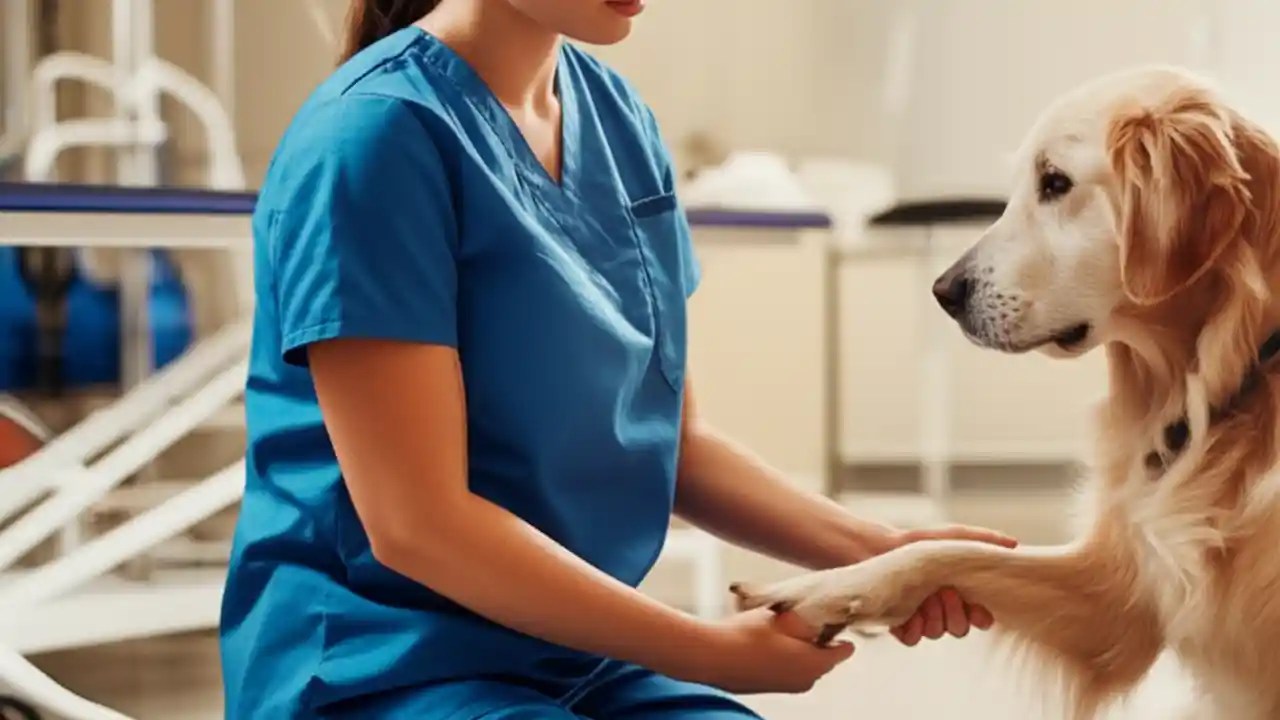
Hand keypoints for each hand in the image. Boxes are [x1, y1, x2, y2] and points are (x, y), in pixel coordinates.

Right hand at [683, 608, 854, 693]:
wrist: (713, 656)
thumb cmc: (747, 635)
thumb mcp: (784, 617)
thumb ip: (810, 618)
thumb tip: (825, 616)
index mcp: (816, 663)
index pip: (844, 650)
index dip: (839, 630)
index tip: (830, 617)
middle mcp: (807, 680)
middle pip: (824, 656)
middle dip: (817, 639)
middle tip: (799, 618)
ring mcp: (789, 686)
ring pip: (804, 662)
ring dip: (798, 647)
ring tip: (778, 628)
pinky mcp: (772, 687)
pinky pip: (787, 669)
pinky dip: (783, 656)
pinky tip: (764, 641)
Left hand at [881, 525, 1017, 645]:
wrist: (874, 547)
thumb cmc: (916, 543)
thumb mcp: (951, 537)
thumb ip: (982, 539)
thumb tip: (1014, 544)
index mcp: (957, 592)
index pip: (979, 617)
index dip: (981, 617)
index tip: (979, 609)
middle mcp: (940, 608)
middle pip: (959, 628)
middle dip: (956, 614)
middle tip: (945, 593)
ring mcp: (920, 616)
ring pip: (937, 633)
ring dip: (933, 618)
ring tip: (924, 597)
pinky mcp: (899, 624)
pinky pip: (912, 639)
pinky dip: (912, 628)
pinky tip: (909, 613)